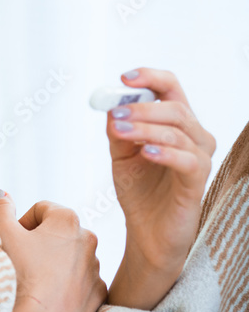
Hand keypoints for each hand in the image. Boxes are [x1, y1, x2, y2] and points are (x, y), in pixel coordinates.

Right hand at [0, 192, 106, 311]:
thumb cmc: (15, 277)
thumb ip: (0, 208)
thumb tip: (1, 195)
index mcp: (67, 220)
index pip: (42, 209)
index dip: (22, 224)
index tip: (12, 242)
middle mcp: (89, 242)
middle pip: (58, 235)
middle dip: (40, 244)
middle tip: (20, 263)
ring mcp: (95, 271)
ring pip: (71, 260)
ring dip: (54, 266)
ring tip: (33, 284)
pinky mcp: (97, 298)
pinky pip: (81, 285)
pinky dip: (67, 288)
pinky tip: (48, 299)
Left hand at [106, 67, 215, 307]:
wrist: (147, 234)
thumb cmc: (140, 193)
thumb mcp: (121, 157)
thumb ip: (118, 132)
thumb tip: (111, 106)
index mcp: (176, 125)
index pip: (170, 89)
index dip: (150, 78)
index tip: (124, 79)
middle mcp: (194, 137)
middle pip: (175, 107)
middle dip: (142, 107)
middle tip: (115, 113)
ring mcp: (199, 160)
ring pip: (178, 131)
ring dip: (145, 128)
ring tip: (119, 131)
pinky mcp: (197, 183)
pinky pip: (187, 160)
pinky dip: (164, 152)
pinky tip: (144, 153)